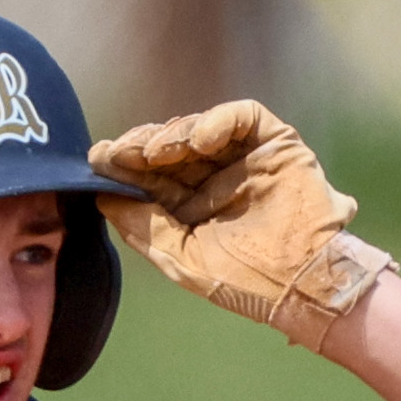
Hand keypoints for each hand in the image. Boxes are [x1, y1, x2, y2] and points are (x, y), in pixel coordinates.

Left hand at [89, 101, 393, 354]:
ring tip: (152, 153)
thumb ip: (143, 227)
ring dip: (171, 135)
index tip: (97, 161)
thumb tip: (101, 198)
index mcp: (192, 207)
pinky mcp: (273, 141)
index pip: (151, 178)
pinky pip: (240, 117)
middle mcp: (215, 178)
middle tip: (116, 152)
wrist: (304, 283)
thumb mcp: (181, 258)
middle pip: (169, 149)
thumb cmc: (245, 281)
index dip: (124, 167)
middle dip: (139, 148)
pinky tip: (197, 141)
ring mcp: (243, 157)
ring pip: (197, 130)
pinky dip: (215, 122)